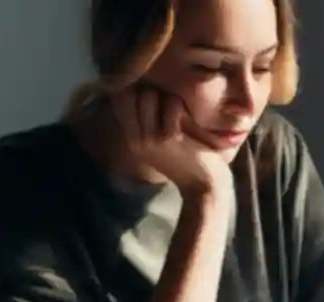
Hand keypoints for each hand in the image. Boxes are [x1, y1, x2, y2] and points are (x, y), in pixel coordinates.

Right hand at [109, 83, 232, 195]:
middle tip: (171, 106)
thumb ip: (148, 123)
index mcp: (132, 139)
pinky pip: (172, 106)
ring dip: (169, 98)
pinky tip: (189, 121)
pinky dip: (182, 107)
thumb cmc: (188, 161)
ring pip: (149, 95)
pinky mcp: (169, 139)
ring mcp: (150, 139)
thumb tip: (146, 90)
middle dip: (153, 91)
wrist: (205, 188)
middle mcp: (136, 139)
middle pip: (132, 93)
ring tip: (180, 113)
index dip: (135, 90)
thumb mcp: (159, 145)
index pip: (118, 99)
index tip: (155, 98)